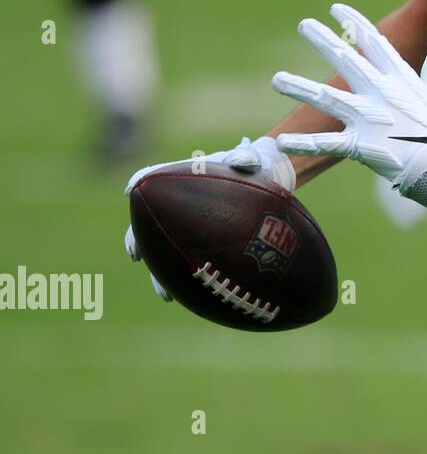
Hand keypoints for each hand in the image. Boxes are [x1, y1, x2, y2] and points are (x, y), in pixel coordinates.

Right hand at [123, 135, 293, 301]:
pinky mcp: (200, 243)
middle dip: (138, 238)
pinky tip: (180, 297)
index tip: (130, 190)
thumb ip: (246, 156)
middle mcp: (178, 202)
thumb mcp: (254, 160)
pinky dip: (179, 279)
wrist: (269, 184)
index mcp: (185, 175)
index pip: (154, 174)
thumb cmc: (257, 167)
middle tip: (136, 254)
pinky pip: (183, 262)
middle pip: (148, 219)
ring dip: (157, 270)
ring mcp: (188, 224)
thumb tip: (242, 158)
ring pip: (162, 249)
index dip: (140, 181)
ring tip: (162, 291)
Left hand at [271, 3, 426, 182]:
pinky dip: (302, 144)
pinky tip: (280, 141)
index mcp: (399, 78)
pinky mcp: (359, 144)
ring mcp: (367, 117)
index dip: (354, 22)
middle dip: (323, 40)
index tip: (336, 8)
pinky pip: (325, 143)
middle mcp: (379, 92)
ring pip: (326, 98)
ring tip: (277, 79)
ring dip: (299, 88)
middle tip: (304, 24)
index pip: (373, 41)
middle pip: (346, 59)